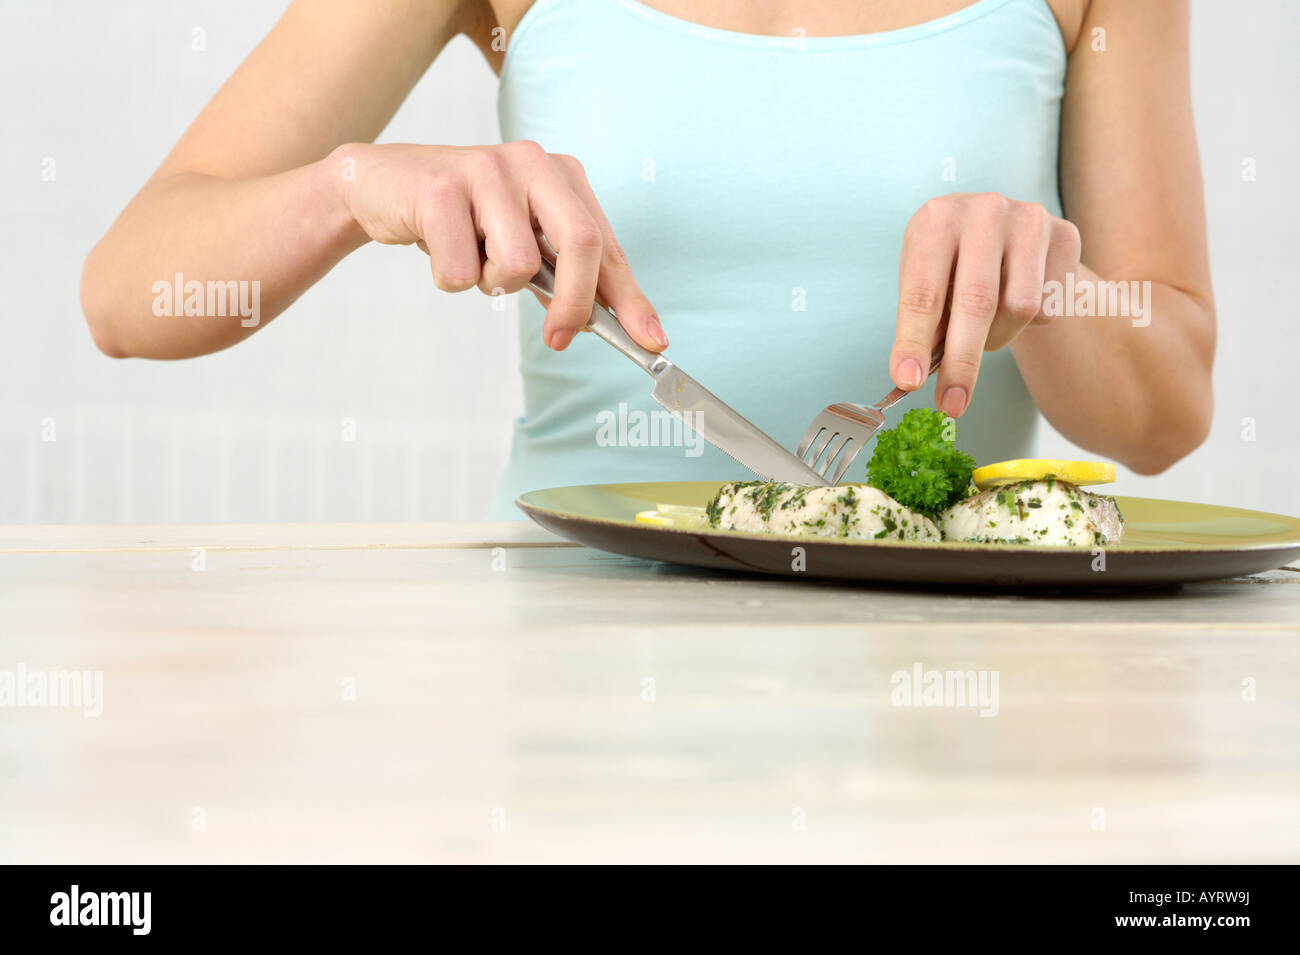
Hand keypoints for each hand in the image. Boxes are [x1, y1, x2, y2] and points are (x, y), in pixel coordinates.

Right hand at [332, 140, 665, 351]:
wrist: (380, 184)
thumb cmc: (462, 220)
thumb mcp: (522, 239)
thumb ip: (564, 274)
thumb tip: (608, 323)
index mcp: (562, 174)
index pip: (607, 246)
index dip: (630, 299)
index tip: (650, 341)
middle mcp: (532, 162)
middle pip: (581, 245)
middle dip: (575, 305)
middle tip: (558, 340)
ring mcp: (487, 170)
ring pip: (517, 266)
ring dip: (493, 285)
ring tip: (471, 260)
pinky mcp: (441, 188)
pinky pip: (463, 272)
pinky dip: (451, 278)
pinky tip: (437, 249)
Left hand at [889, 192, 1081, 416]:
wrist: (1007, 232)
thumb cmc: (953, 264)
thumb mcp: (928, 282)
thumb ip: (924, 323)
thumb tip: (913, 376)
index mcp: (936, 219)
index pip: (922, 291)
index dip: (913, 340)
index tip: (908, 381)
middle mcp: (983, 211)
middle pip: (976, 302)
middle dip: (962, 362)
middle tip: (951, 404)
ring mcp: (1028, 219)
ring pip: (1019, 308)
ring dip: (998, 338)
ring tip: (986, 330)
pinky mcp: (1064, 234)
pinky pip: (1048, 303)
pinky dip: (1030, 322)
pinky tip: (1020, 298)